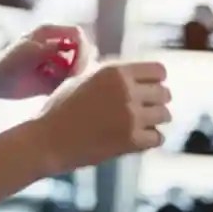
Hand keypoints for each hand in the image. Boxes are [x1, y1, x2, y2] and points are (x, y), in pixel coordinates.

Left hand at [0, 24, 97, 100]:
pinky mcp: (53, 80)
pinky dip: (64, 86)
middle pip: (81, 51)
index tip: (75, 62)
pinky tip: (50, 88)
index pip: (77, 34)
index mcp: (50, 33)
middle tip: (70, 75)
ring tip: (55, 80)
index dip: (82, 47)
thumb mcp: (33, 51)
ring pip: (77, 68)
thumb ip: (56, 47)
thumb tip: (78, 45)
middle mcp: (55, 46)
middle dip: (80, 63)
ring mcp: (54, 63)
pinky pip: (68, 83)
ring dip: (71, 76)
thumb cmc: (10, 61)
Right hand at [30, 61, 171, 173]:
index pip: (158, 70)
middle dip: (157, 101)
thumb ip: (108, 73)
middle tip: (147, 110)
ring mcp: (131, 116)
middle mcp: (126, 91)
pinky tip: (139, 139)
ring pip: (165, 115)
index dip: (156, 80)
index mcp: (115, 71)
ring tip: (142, 125)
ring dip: (155, 120)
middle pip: (165, 93)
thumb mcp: (82, 78)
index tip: (150, 89)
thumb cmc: (60, 108)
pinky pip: (158, 138)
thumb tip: (129, 71)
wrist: (48, 140)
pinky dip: (151, 139)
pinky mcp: (131, 140)